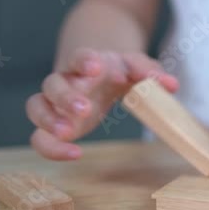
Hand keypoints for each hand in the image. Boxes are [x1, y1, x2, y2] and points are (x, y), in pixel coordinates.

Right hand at [26, 48, 178, 159]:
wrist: (97, 70)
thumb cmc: (118, 69)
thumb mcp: (136, 66)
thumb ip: (150, 72)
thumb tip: (171, 85)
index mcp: (87, 63)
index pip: (79, 56)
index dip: (84, 60)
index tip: (94, 67)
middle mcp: (66, 81)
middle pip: (52, 84)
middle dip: (65, 96)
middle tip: (84, 108)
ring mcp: (56, 103)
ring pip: (37, 106)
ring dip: (48, 120)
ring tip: (67, 133)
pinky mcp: (56, 124)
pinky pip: (40, 136)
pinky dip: (50, 147)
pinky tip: (73, 154)